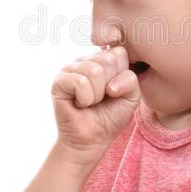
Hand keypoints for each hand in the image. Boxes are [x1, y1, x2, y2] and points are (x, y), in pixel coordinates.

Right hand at [51, 45, 140, 165]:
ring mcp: (71, 68)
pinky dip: (85, 99)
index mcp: (103, 58)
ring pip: (94, 70)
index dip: (121, 76)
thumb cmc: (111, 116)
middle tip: (101, 98)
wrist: (92, 139)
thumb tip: (111, 84)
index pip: (119, 53)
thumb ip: (131, 80)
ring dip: (97, 94)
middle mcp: (86, 59)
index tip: (114, 90)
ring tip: (90, 101)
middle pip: (108, 59)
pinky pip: (80, 82)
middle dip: (109, 85)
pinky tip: (79, 104)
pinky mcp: (59, 81)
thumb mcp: (131, 97)